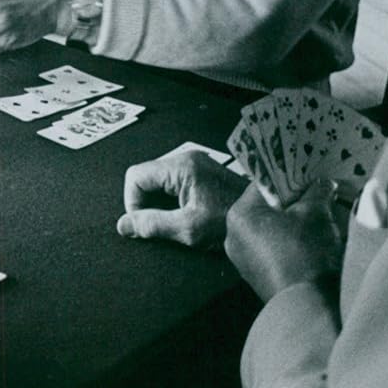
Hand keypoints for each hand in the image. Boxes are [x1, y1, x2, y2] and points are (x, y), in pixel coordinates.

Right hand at [116, 149, 247, 247]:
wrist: (264, 219)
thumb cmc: (229, 223)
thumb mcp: (188, 228)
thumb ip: (152, 225)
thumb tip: (122, 225)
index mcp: (181, 167)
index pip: (135, 176)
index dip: (132, 202)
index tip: (143, 224)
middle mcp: (186, 158)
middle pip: (145, 177)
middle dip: (145, 203)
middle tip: (159, 226)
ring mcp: (194, 163)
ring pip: (157, 180)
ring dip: (158, 203)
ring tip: (174, 222)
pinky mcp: (200, 172)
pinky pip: (172, 182)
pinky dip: (170, 200)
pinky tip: (183, 215)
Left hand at [225, 179, 343, 301]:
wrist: (310, 306)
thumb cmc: (308, 253)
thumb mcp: (316, 214)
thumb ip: (317, 192)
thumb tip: (323, 183)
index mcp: (240, 214)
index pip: (264, 183)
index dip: (289, 177)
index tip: (309, 175)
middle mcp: (233, 235)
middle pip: (266, 207)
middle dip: (293, 201)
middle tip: (316, 196)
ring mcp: (242, 258)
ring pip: (270, 229)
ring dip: (293, 222)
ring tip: (318, 219)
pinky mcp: (255, 276)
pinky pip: (272, 248)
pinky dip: (289, 242)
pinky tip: (311, 243)